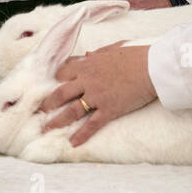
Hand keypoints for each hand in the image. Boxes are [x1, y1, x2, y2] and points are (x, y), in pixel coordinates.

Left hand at [38, 42, 155, 145]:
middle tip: (39, 110)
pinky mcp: (108, 109)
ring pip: (71, 110)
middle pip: (61, 93)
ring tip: (46, 129)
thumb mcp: (114, 49)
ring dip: (57, 121)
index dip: (57, 80)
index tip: (51, 86)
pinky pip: (91, 125)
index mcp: (88, 65)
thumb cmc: (136, 56)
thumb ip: (99, 53)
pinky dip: (81, 135)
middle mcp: (87, 81)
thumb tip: (89, 54)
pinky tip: (73, 143)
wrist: (151, 68)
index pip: (64, 72)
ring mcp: (96, 96)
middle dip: (48, 103)